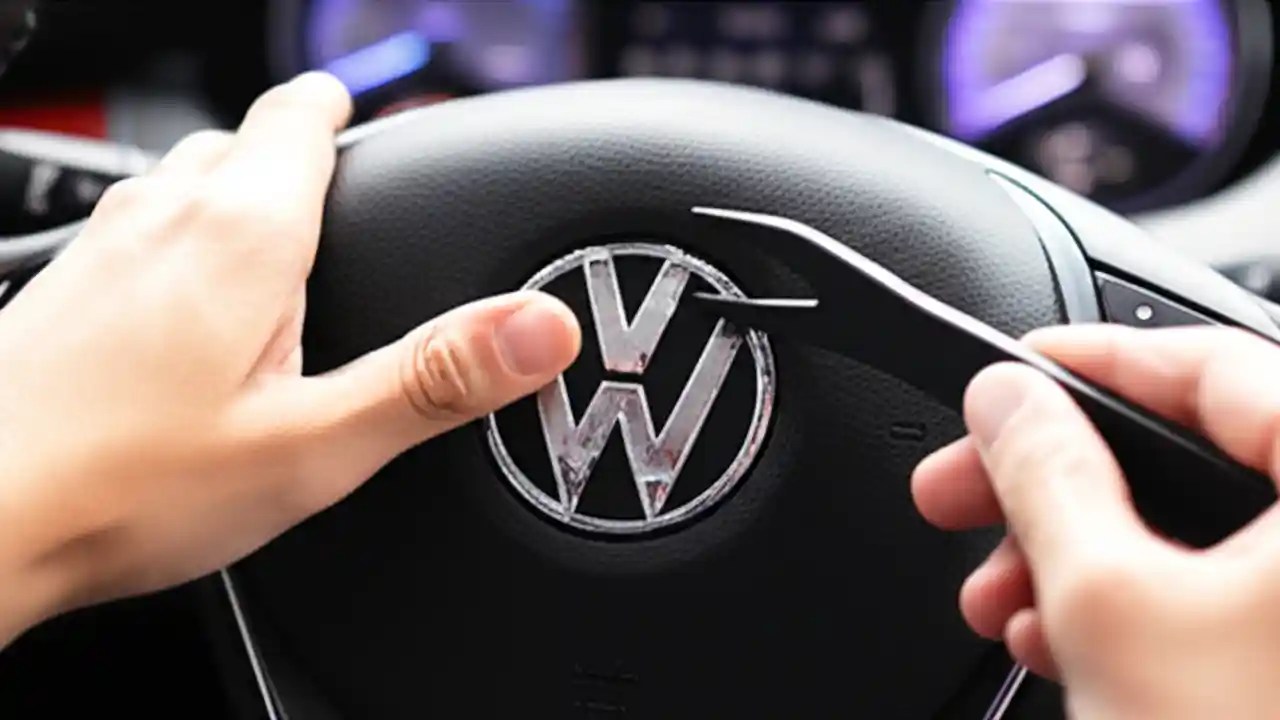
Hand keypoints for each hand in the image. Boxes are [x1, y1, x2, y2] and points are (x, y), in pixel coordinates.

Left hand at [0, 73, 580, 645]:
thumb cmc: (124, 488)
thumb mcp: (314, 447)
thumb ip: (434, 378)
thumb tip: (538, 326)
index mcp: (241, 237)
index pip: (301, 113)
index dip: (348, 112)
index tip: (381, 129)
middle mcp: (162, 218)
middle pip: (246, 143)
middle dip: (301, 158)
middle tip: (349, 205)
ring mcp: (101, 248)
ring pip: (188, 182)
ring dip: (240, 196)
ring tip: (282, 256)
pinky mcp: (61, 288)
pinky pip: (142, 230)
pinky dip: (185, 246)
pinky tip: (193, 319)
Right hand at [912, 325, 1279, 718]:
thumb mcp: (1107, 600)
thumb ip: (1045, 476)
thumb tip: (1006, 399)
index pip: (1214, 365)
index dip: (1092, 362)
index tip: (1009, 373)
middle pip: (1187, 456)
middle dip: (1053, 484)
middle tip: (963, 489)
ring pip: (1188, 535)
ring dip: (1070, 558)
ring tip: (996, 596)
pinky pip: (1212, 601)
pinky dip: (1127, 610)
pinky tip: (1056, 639)